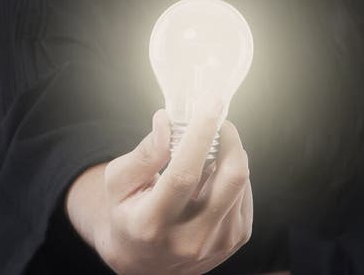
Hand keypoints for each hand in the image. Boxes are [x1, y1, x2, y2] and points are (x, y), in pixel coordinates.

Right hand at [94, 95, 252, 274]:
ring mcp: (216, 244)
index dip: (201, 134)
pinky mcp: (234, 242)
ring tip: (207, 153)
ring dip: (228, 155)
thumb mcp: (118, 182)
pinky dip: (232, 175)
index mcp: (153, 223)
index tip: (211, 104)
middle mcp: (189, 238)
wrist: (141, 262)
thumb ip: (143, 152)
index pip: (184, 173)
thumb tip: (166, 121)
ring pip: (241, 182)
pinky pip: (244, 194)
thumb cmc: (127, 214)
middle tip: (216, 121)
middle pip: (230, 178)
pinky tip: (212, 176)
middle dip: (229, 138)